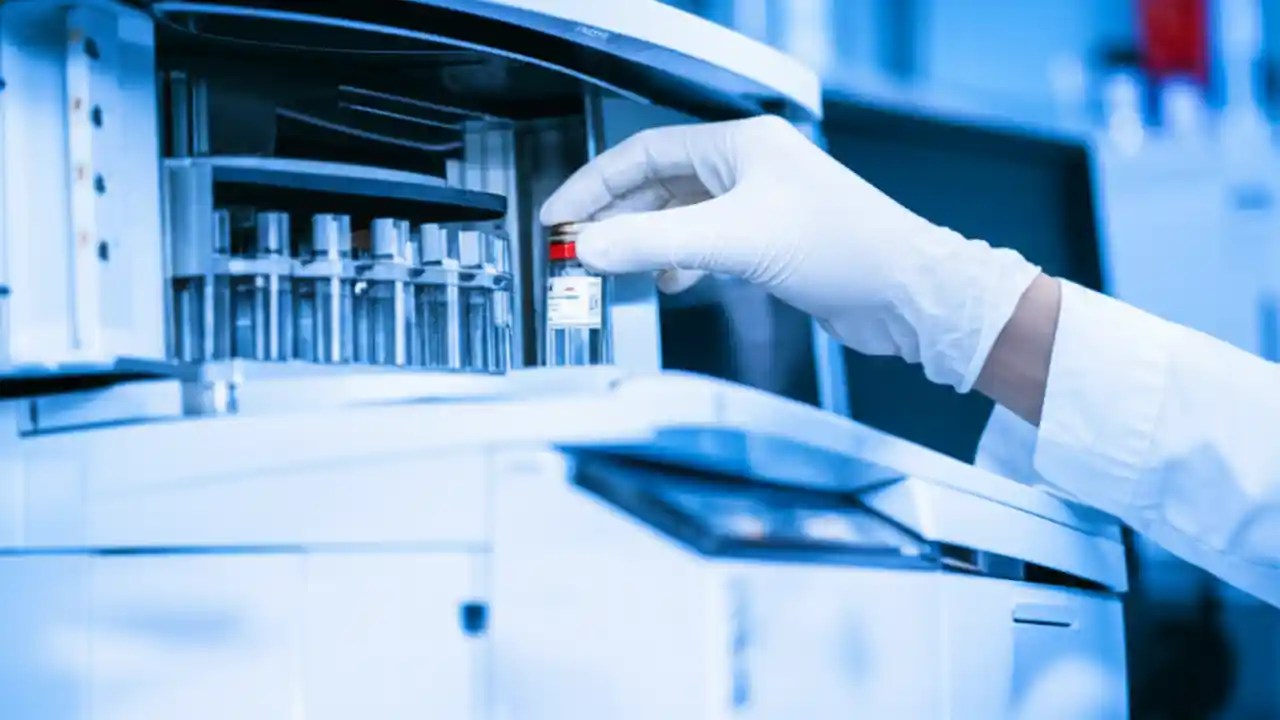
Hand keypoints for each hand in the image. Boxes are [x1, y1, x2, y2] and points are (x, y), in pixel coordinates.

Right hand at [540, 115, 1040, 391]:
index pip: (644, 154)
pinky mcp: (771, 243)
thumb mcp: (735, 240)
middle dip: (616, 218)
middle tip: (576, 248)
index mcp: (740, 146)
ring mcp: (760, 205)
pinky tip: (670, 281)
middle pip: (658, 185)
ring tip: (614, 268)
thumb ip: (656, 243)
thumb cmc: (845, 248)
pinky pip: (706, 244)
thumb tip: (592, 247)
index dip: (594, 185)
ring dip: (645, 242)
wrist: (907, 295)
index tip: (560, 216)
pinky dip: (679, 261)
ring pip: (681, 217)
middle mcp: (748, 169)